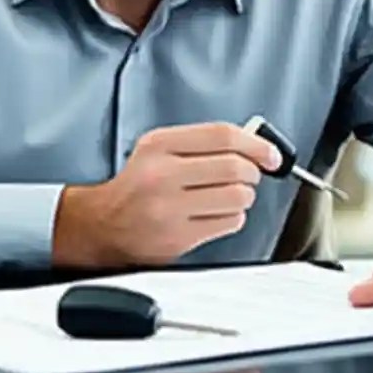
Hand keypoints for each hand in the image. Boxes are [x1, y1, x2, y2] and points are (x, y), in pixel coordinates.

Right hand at [52, 122, 280, 267]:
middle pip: (234, 167)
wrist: (102, 224)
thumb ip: (200, 143)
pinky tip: (217, 214)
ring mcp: (170, 209)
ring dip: (244, 197)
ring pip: (237, 197)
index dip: (255, 144)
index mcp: (159, 145)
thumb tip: (252, 144)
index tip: (270, 154)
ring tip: (230, 196)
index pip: (222, 135)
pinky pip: (229, 222)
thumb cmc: (137, 185)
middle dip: (252, 173)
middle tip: (249, 176)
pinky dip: (233, 217)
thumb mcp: (158, 149)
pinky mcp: (178, 237)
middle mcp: (163, 175)